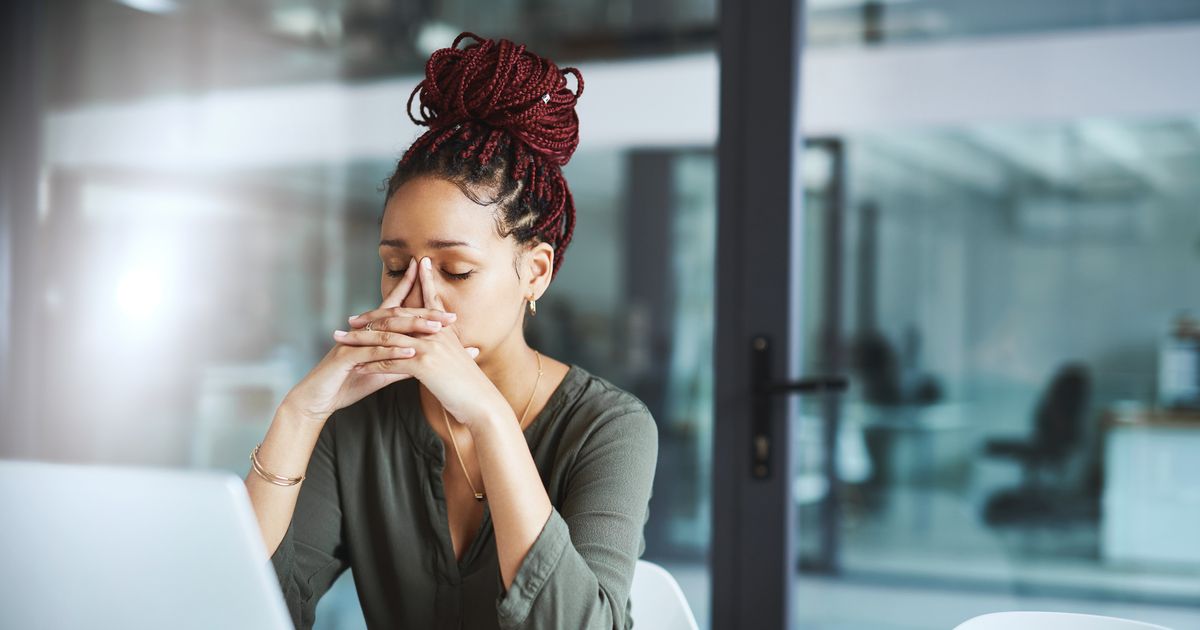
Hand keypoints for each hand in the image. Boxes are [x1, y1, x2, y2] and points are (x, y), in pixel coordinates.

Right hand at [281, 258, 473, 422]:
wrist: (317, 400)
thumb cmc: (348, 384)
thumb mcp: (380, 372)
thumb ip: (401, 363)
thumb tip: (426, 359)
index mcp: (372, 332)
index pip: (397, 309)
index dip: (416, 297)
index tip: (443, 296)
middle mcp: (363, 331)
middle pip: (397, 316)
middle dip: (424, 313)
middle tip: (450, 316)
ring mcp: (353, 342)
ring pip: (387, 331)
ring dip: (413, 329)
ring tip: (437, 330)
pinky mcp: (345, 357)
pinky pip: (372, 353)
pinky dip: (392, 352)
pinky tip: (410, 353)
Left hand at [336, 256, 507, 428]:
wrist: (483, 404)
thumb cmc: (471, 386)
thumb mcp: (458, 359)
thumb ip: (447, 347)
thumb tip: (439, 342)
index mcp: (444, 329)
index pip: (425, 301)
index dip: (413, 285)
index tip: (398, 276)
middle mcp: (436, 332)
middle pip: (397, 318)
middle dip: (371, 318)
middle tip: (351, 320)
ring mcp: (430, 347)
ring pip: (388, 338)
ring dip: (362, 341)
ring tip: (343, 342)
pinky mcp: (424, 365)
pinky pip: (390, 361)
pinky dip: (372, 364)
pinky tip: (357, 367)